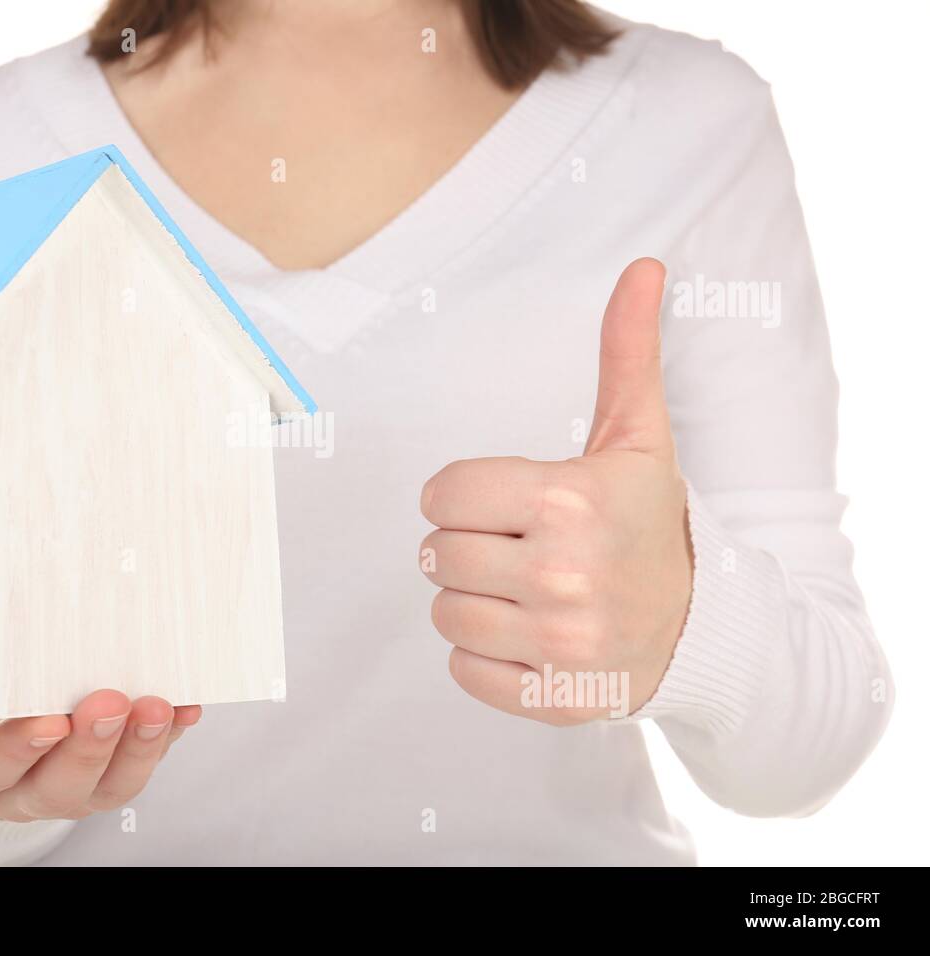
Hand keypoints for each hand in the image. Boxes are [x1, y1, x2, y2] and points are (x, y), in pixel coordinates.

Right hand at [0, 690, 200, 820]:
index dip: (19, 748)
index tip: (45, 719)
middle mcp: (29, 784)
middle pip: (67, 776)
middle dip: (93, 743)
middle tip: (113, 700)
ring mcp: (77, 776)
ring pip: (118, 774)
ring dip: (144, 741)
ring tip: (162, 703)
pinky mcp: (115, 757)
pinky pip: (152, 753)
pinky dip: (175, 729)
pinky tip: (193, 700)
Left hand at [419, 258, 692, 723]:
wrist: (701, 625)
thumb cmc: (651, 525)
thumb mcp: (639, 438)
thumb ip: (626, 355)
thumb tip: (643, 269)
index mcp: (567, 500)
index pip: (442, 493)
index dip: (462, 495)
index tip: (499, 502)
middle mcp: (560, 573)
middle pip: (437, 554)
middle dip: (467, 546)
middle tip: (513, 547)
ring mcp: (557, 641)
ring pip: (444, 613)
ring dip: (471, 601)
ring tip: (519, 591)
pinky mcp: (552, 696)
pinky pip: (463, 672)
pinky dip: (484, 657)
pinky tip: (526, 634)